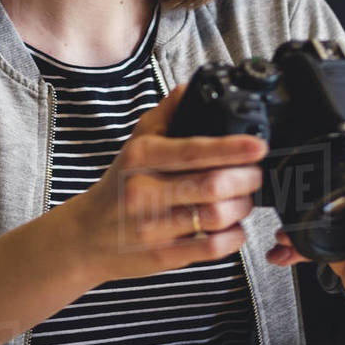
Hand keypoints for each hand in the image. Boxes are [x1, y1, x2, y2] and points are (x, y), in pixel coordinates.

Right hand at [63, 82, 268, 282]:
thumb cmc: (119, 184)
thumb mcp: (135, 142)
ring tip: (245, 197)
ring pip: (215, 216)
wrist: (87, 236)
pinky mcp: (163, 256)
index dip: (230, 148)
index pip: (191, 151)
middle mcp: (144, 192)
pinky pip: (211, 248)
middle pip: (211, 186)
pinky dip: (233, 236)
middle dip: (246, 178)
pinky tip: (233, 226)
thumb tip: (191, 88)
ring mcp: (153, 228)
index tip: (257, 146)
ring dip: (242, 206)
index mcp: (141, 158)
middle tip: (256, 173)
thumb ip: (167, 113)